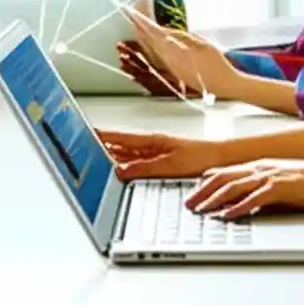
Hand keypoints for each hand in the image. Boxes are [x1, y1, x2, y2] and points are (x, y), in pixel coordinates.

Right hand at [96, 129, 227, 178]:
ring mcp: (155, 151)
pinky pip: (136, 160)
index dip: (102, 136)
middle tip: (83, 146)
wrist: (220, 158)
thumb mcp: (170, 165)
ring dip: (112, 154)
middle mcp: (151, 144)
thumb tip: (120, 170)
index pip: (119, 137)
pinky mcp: (160, 160)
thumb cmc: (200, 156)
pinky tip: (119, 166)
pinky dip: (124, 162)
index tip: (85, 134)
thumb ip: (144, 168)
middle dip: (101, 144)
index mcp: (151, 140)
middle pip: (120, 144)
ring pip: (127, 152)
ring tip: (95, 155)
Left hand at [124, 7, 241, 99]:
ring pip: (148, 50)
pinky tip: (147, 43)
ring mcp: (167, 67)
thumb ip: (180, 37)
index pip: (152, 34)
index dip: (143, 22)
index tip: (134, 13)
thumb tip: (161, 31)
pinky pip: (153, 57)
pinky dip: (148, 47)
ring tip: (137, 25)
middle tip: (134, 16)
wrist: (221, 86)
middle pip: (147, 42)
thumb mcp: (200, 44)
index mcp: (173, 52)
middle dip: (140, 28)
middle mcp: (165, 61)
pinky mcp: (170, 72)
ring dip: (142, 37)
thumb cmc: (215, 63)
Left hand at [184, 159, 303, 220]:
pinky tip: (228, 215)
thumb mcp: (275, 183)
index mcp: (258, 166)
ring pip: (234, 186)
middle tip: (189, 204)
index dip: (206, 181)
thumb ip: (256, 190)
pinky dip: (239, 207)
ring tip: (202, 210)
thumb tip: (238, 203)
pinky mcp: (280, 188)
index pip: (225, 170)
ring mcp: (269, 176)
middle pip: (223, 177)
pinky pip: (254, 198)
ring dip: (214, 199)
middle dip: (202, 191)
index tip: (193, 191)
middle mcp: (260, 168)